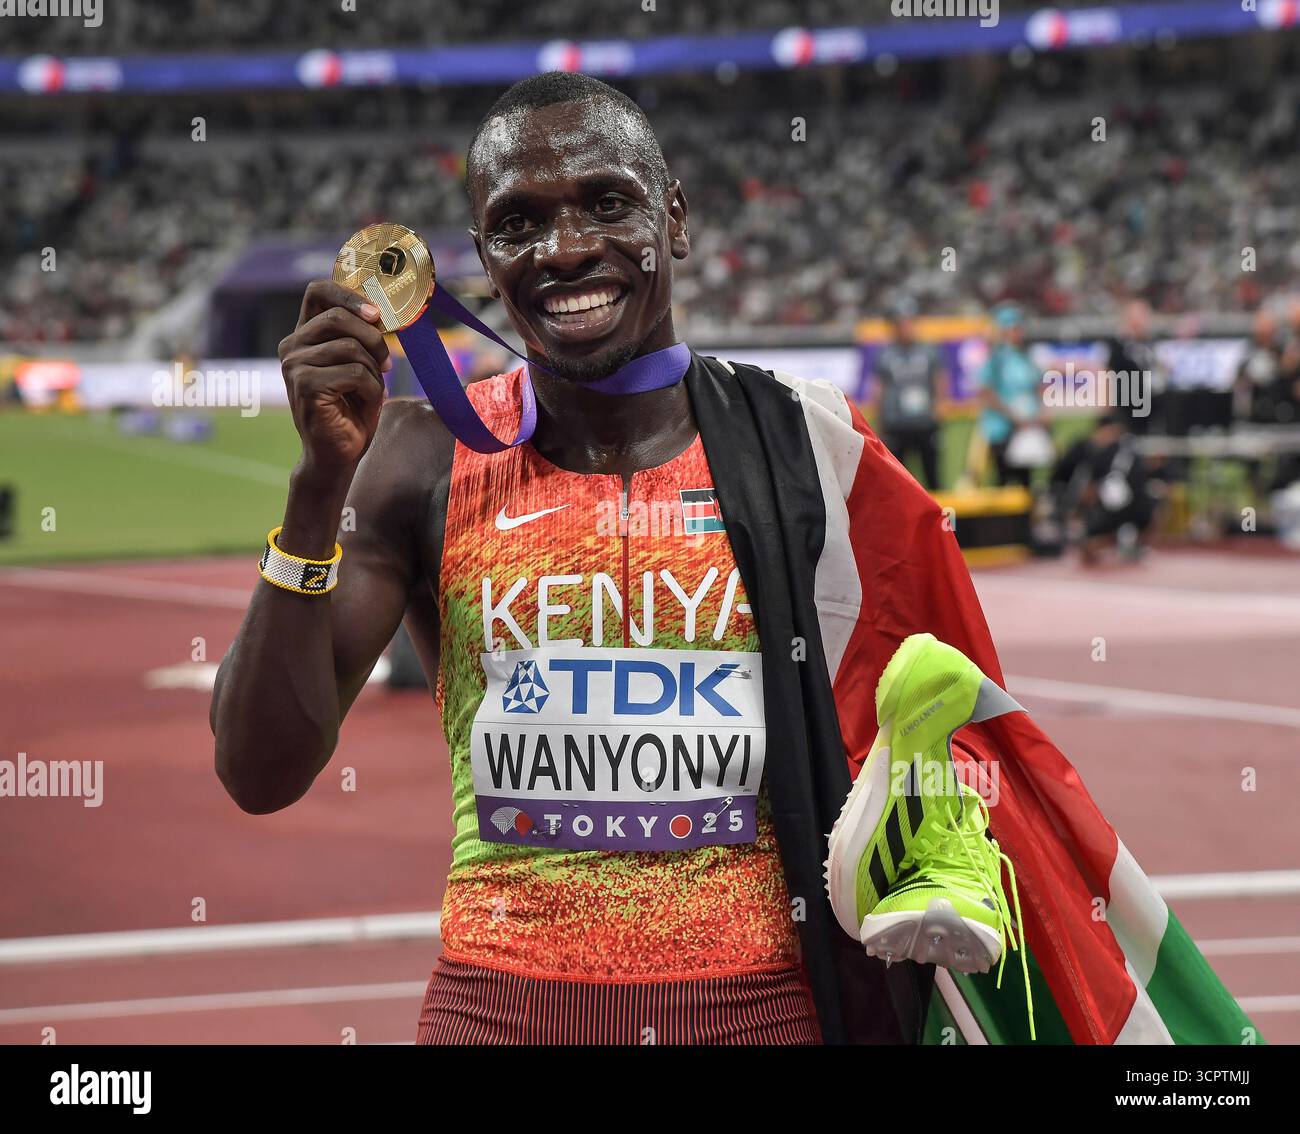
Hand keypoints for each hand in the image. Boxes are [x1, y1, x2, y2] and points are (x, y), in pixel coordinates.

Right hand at [278, 280, 392, 475]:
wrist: (338, 454)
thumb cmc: (352, 409)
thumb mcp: (359, 365)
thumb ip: (362, 336)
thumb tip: (381, 310)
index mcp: (303, 336)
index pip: (318, 291)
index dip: (349, 294)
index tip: (377, 312)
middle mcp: (292, 346)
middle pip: (338, 317)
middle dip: (373, 338)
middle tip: (386, 363)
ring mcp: (294, 366)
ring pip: (351, 348)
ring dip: (373, 371)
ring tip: (373, 390)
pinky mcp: (305, 385)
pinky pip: (354, 373)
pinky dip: (372, 389)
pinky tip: (368, 403)